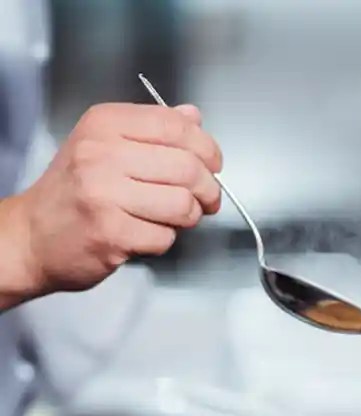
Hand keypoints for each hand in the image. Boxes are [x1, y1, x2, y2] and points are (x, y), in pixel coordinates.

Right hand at [0, 102, 222, 304]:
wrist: (32, 235)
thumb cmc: (74, 191)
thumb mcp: (105, 144)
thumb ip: (153, 129)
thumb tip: (192, 116)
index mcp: (104, 124)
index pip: (176, 126)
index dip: (207, 148)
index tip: (213, 164)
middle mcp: (100, 154)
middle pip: (188, 168)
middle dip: (208, 189)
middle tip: (206, 199)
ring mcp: (103, 194)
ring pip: (183, 204)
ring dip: (189, 217)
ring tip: (173, 217)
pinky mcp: (109, 233)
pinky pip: (165, 237)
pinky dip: (164, 239)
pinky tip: (144, 233)